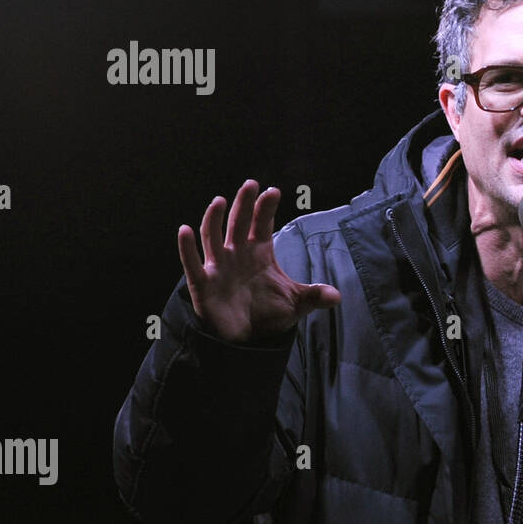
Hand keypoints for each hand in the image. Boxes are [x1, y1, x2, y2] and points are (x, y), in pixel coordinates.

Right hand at [177, 180, 340, 343]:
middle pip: (238, 223)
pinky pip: (193, 263)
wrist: (248, 339)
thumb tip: (337, 297)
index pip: (262, 225)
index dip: (266, 209)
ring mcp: (219, 267)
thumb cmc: (268, 313)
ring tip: (220, 200)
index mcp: (260, 253)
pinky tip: (185, 229)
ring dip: (214, 218)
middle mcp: (237, 254)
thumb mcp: (296, 303)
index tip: (274, 192)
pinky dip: (187, 247)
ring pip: (213, 236)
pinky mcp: (203, 283)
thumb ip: (314, 296)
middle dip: (244, 204)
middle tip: (250, 184)